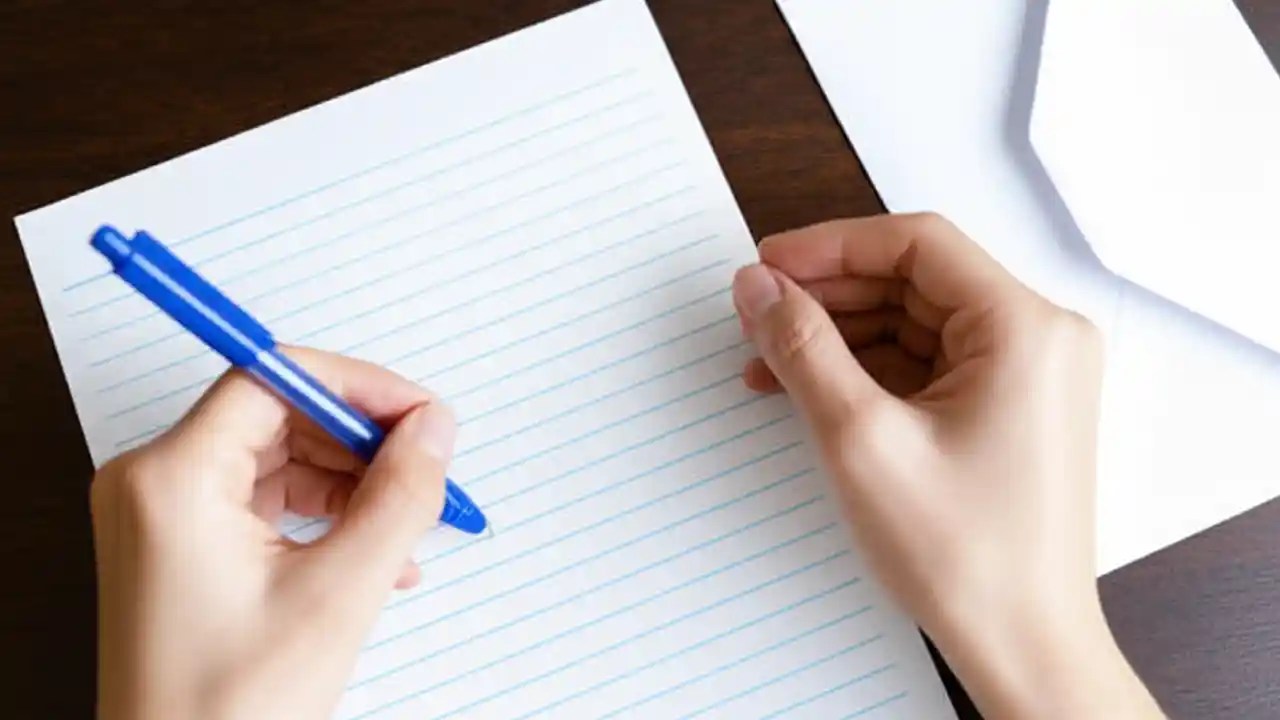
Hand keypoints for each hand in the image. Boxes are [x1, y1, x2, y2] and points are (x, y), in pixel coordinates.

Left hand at [91, 348, 454, 719]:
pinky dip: (326, 517)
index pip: (272, 380)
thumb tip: (433, 432)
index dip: (356, 387)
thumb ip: (398, 499)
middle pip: (278, 416)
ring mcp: (166, 517)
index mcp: (172, 481)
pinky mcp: (184, 548)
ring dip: (352, 484)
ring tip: (408, 523)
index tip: (417, 413)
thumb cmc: (226, 712)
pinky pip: (266, 502)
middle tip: (426, 465)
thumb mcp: (338, 595)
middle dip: (362, 443)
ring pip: (279, 460)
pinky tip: (376, 553)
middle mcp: (155, 485)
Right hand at [732, 214, 1161, 718]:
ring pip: (915, 322)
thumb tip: (758, 286)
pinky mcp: (1008, 408)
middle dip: (828, 294)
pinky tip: (812, 388)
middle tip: (758, 311)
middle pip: (914, 280)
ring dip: (841, 334)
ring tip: (770, 358)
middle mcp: (1039, 339)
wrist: (1022, 643)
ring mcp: (1028, 375)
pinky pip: (928, 363)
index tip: (768, 264)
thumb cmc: (967, 556)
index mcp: (1025, 329)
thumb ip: (802, 348)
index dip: (830, 245)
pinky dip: (869, 370)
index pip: (917, 244)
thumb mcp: (860, 438)